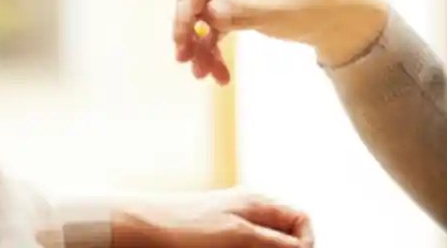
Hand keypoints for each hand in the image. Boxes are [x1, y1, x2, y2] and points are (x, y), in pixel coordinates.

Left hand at [111, 189, 313, 247]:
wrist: (140, 228)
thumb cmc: (187, 228)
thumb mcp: (239, 236)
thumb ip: (274, 242)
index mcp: (259, 202)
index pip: (301, 220)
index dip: (306, 242)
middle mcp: (248, 211)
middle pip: (282, 236)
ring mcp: (231, 225)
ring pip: (261, 245)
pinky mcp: (215, 239)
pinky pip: (243, 247)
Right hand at [173, 0, 390, 83]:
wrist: (342, 14)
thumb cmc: (317, 5)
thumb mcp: (284, 12)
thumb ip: (246, 11)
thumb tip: (209, 12)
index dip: (185, 12)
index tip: (182, 43)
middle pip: (196, 0)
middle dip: (189, 33)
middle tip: (187, 63)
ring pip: (203, 19)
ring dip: (202, 48)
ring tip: (205, 76)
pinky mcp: (238, 6)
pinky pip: (216, 28)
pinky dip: (215, 50)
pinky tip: (219, 74)